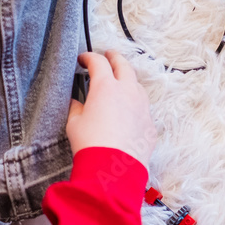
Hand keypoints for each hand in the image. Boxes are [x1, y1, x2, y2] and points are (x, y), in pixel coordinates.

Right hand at [65, 51, 155, 167]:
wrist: (113, 168)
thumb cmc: (90, 144)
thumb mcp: (74, 123)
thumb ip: (76, 107)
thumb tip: (77, 102)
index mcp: (106, 86)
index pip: (98, 62)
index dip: (89, 57)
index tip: (82, 59)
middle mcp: (128, 91)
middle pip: (123, 65)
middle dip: (114, 58)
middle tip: (108, 55)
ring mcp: (142, 106)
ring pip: (137, 85)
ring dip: (128, 79)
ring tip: (120, 82)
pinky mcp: (150, 123)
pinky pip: (143, 107)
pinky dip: (135, 104)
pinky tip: (128, 111)